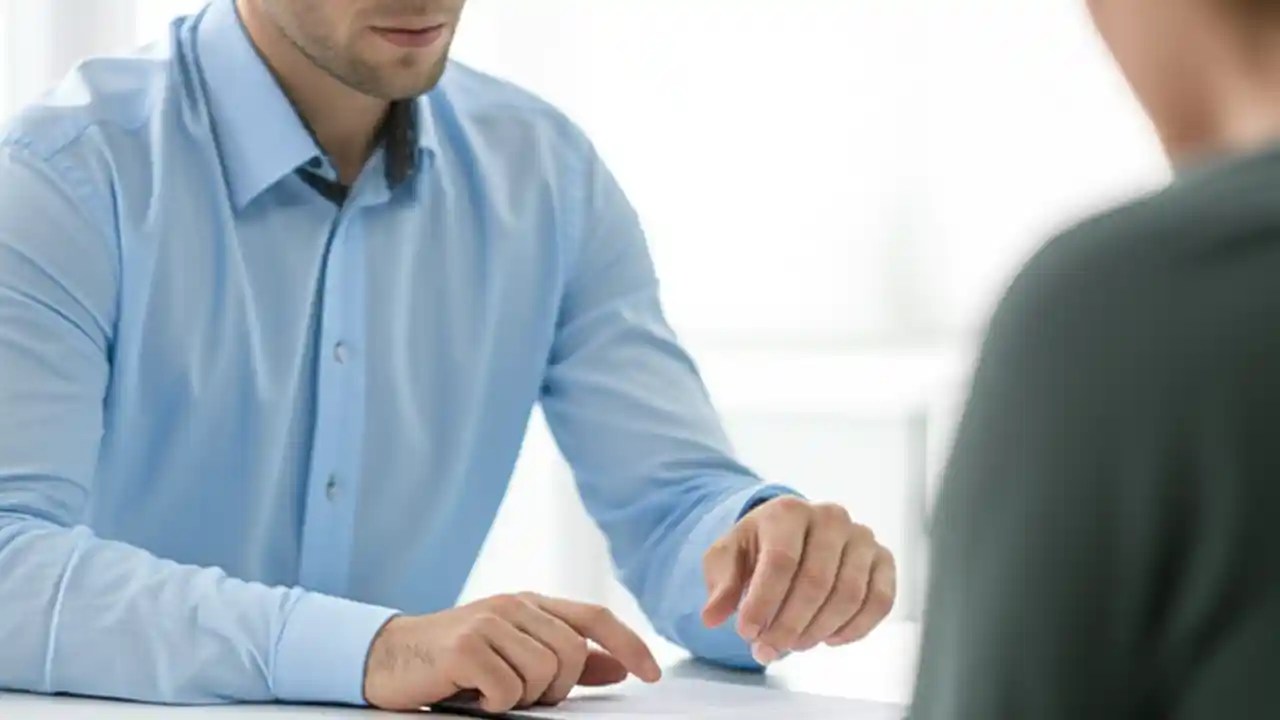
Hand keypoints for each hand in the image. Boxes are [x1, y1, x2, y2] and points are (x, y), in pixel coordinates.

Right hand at [363, 593, 661, 712]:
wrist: (388, 657)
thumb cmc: (456, 661)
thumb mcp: (515, 654)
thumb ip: (567, 659)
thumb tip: (619, 667)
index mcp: (531, 604)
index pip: (594, 617)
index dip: (629, 644)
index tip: (652, 674)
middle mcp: (514, 605)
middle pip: (572, 654)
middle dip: (556, 688)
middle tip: (519, 695)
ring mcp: (489, 621)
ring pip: (544, 674)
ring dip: (522, 698)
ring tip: (491, 692)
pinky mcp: (465, 645)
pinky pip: (508, 690)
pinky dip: (494, 704)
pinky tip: (472, 695)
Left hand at [701, 496, 895, 663]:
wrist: (792, 532)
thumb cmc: (758, 546)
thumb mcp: (728, 558)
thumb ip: (720, 585)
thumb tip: (712, 617)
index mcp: (788, 511)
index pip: (781, 561)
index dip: (764, 603)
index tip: (747, 633)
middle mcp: (831, 517)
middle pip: (816, 582)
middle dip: (789, 625)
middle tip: (768, 649)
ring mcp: (862, 537)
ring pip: (849, 595)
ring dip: (819, 630)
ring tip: (792, 645)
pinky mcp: (883, 559)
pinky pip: (880, 601)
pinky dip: (856, 628)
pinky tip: (829, 639)